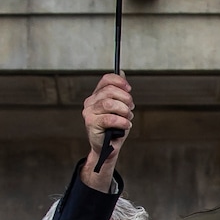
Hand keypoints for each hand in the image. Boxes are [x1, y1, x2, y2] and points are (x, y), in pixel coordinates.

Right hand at [81, 73, 133, 188]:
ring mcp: (89, 112)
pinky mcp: (91, 123)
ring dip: (124, 111)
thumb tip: (121, 72)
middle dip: (125, 99)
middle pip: (110, 91)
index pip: (106, 80)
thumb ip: (119, 91)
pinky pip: (110, 118)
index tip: (129, 88)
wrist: (109, 147)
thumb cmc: (115, 128)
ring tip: (127, 118)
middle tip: (130, 109)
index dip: (119, 82)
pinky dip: (122, 122)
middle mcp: (90, 102)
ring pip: (109, 103)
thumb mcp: (120, 107)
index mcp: (97, 95)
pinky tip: (125, 125)